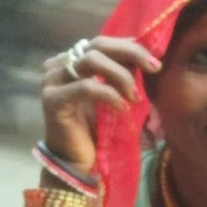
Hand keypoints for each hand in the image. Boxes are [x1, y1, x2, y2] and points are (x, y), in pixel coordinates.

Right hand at [40, 36, 160, 174]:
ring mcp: (52, 82)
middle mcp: (57, 67)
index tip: (154, 59)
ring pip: (90, 60)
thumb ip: (120, 71)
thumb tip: (142, 52)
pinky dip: (109, 95)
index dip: (129, 46)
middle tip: (154, 68)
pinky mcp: (53, 100)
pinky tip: (122, 108)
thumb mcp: (113, 93)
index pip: (101, 42)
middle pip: (97, 46)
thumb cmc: (97, 130)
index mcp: (71, 61)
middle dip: (130, 54)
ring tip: (134, 96)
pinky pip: (86, 87)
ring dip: (120, 75)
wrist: (78, 163)